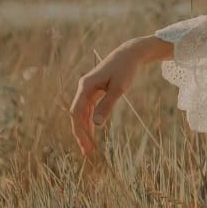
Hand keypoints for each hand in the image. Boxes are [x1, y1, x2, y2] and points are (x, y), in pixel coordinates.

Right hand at [69, 41, 143, 155]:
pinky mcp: (93, 92)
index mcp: (85, 86)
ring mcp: (87, 90)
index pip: (77, 112)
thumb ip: (107, 105)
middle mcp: (83, 88)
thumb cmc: (125, 70)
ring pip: (82, 114)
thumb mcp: (119, 88)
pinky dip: (90, 122)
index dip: (80, 130)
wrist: (129, 55)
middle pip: (77, 115)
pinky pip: (88, 110)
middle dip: (81, 134)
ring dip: (85, 130)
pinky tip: (92, 134)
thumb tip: (97, 125)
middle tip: (88, 152)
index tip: (86, 144)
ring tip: (89, 148)